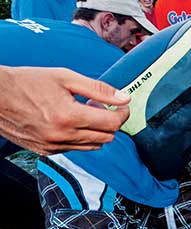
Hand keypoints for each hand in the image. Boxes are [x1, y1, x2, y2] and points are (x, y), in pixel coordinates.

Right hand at [0, 66, 128, 154]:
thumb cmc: (27, 82)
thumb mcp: (65, 77)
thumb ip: (98, 89)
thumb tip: (124, 98)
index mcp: (69, 116)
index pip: (112, 123)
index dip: (122, 114)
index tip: (122, 106)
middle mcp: (62, 136)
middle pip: (106, 137)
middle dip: (111, 122)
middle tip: (101, 106)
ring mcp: (53, 146)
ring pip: (93, 146)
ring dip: (97, 131)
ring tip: (84, 112)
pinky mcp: (46, 151)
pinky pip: (75, 149)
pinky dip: (81, 137)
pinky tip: (71, 122)